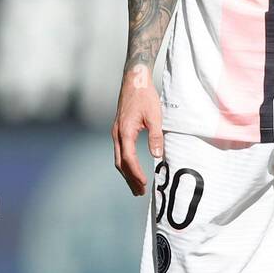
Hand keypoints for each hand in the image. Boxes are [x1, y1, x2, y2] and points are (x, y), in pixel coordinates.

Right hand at [112, 65, 163, 195]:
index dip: (136, 173)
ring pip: (119, 158)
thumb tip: (157, 155)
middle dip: (130, 178)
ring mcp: (116, 132)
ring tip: (136, 186)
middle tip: (140, 192)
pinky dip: (126, 163)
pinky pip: (120, 151)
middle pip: (121, 163)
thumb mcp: (155, 116)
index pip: (129, 159)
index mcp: (125, 132)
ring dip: (127, 173)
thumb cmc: (145, 97)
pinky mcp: (119, 130)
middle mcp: (117, 134)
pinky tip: (133, 168)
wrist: (134, 80)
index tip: (145, 184)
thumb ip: (155, 136)